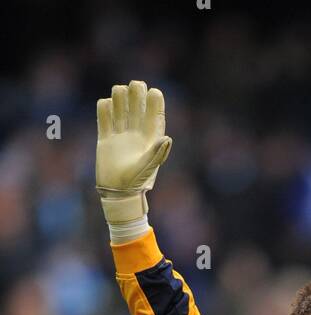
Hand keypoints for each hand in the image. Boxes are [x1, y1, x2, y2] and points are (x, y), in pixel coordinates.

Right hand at [96, 80, 171, 224]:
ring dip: (119, 95)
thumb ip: (157, 152)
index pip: (155, 110)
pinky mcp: (106, 136)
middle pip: (137, 100)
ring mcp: (121, 132)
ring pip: (120, 103)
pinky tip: (106, 109)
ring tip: (118, 97)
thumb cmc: (136, 183)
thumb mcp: (148, 168)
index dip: (154, 98)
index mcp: (151, 135)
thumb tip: (168, 138)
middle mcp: (137, 131)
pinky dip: (104, 106)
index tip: (152, 92)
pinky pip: (104, 113)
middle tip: (133, 88)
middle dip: (136, 90)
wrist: (116, 193)